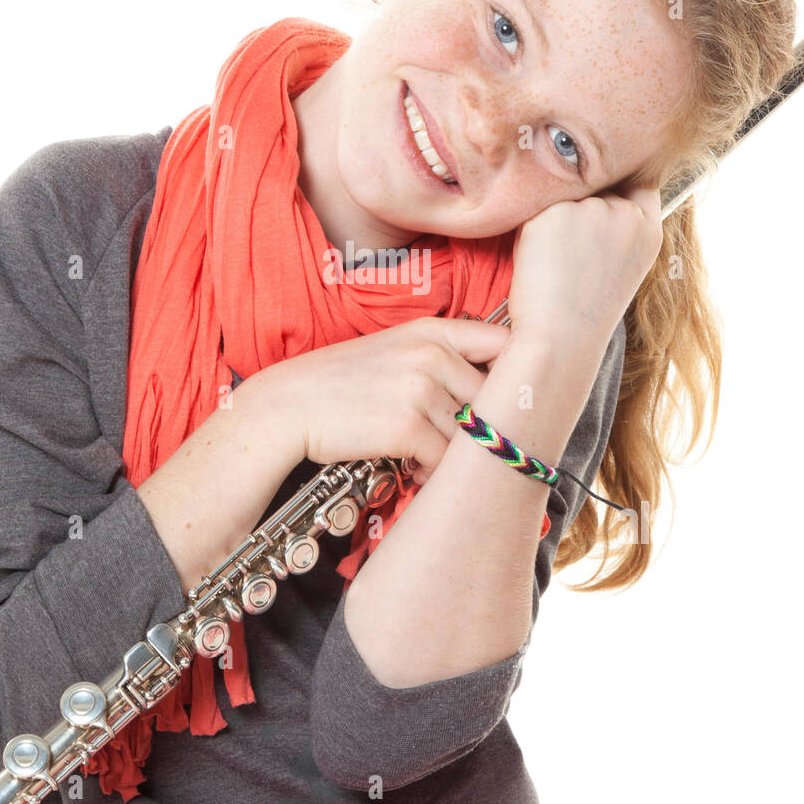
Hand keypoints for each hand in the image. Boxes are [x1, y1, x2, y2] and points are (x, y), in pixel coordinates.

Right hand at [247, 316, 509, 484]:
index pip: (505, 346)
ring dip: (452, 454)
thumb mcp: (394, 351)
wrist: (287, 407)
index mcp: (433, 331)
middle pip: (492, 400)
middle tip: (456, 443)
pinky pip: (445, 461)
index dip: (515, 377)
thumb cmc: (340, 385)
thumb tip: (497, 389)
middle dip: (478, 429)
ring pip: (469, 436)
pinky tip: (409, 466)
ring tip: (422, 454)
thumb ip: (442, 359)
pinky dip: (432, 472)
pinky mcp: (407, 426)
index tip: (510, 401)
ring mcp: (421, 389)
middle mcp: (432, 354)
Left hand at [507, 181, 662, 344]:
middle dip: (579, 209)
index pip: (640, 182)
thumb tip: (593, 197)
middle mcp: (625, 213)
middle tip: (567, 252)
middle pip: (595, 189)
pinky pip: (534, 208)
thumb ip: (617, 228)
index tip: (600, 198)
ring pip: (563, 197)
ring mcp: (591, 209)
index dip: (617, 186)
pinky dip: (529, 230)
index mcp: (648, 229)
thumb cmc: (583, 312)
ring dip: (552, 218)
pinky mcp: (555, 211)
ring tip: (553, 263)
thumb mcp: (619, 266)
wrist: (560, 339)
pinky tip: (537, 262)